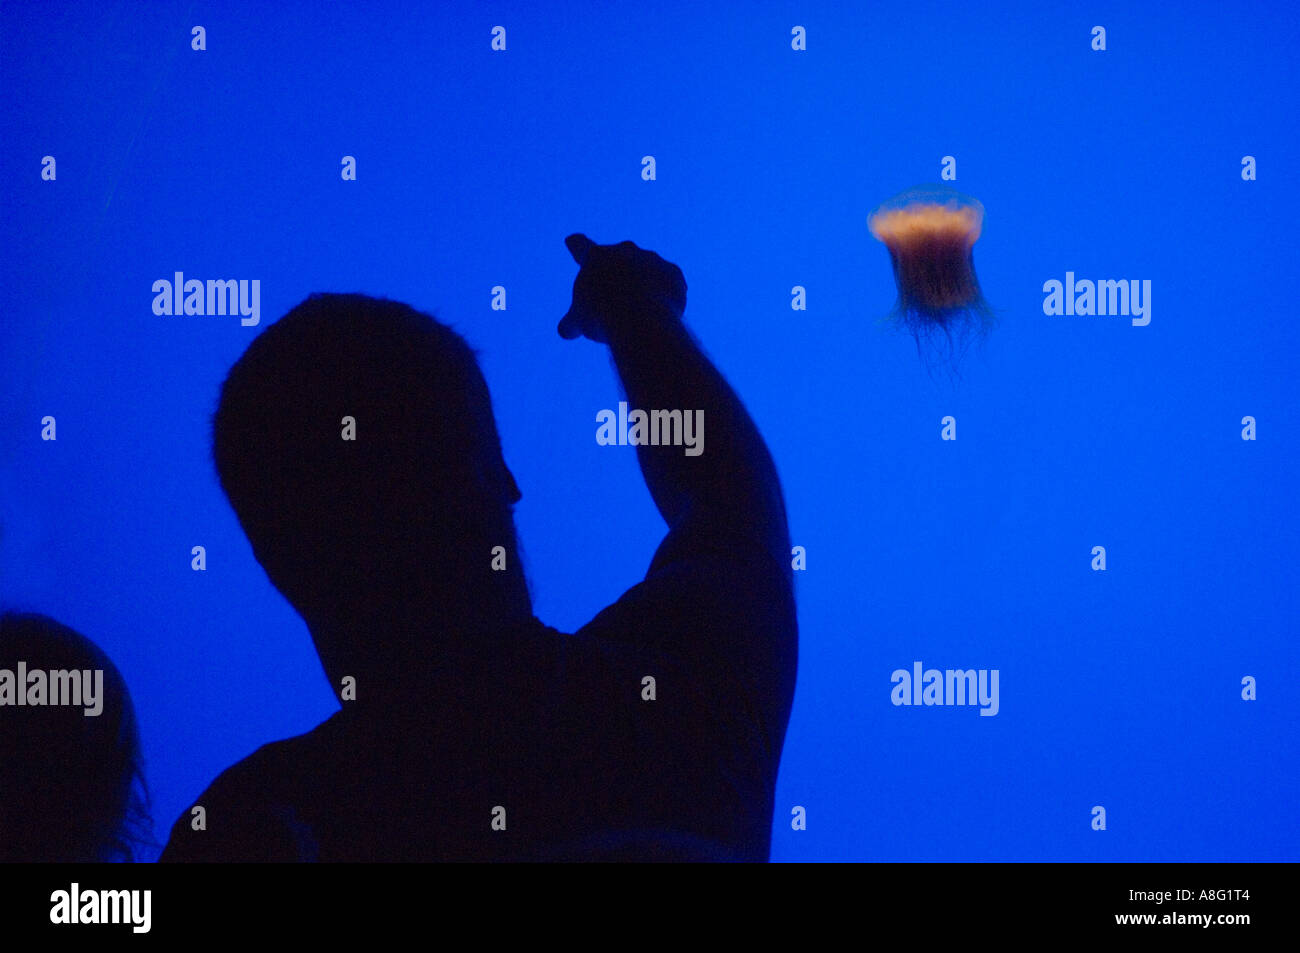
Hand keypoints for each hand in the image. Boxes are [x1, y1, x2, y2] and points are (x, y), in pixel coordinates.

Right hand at [557, 234, 687, 343]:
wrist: (638, 315)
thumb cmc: (602, 315)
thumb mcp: (580, 322)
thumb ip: (572, 323)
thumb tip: (565, 330)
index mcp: (596, 257)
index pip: (581, 247)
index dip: (577, 246)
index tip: (573, 240)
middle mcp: (624, 251)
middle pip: (620, 258)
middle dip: (619, 273)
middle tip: (617, 295)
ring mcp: (651, 259)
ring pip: (648, 271)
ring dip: (645, 285)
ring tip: (642, 311)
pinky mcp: (673, 272)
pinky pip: (671, 283)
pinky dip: (667, 294)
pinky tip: (664, 312)